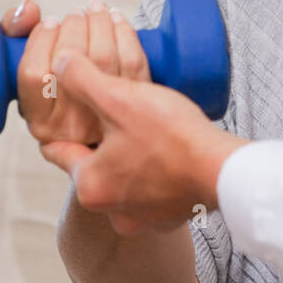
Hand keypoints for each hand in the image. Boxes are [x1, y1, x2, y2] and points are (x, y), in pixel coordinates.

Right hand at [1, 0, 149, 150]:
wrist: (105, 122)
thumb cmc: (53, 85)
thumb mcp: (19, 70)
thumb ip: (12, 31)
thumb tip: (29, 8)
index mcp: (41, 121)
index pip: (35, 75)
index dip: (41, 40)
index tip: (49, 22)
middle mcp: (72, 125)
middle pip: (72, 64)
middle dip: (74, 27)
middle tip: (75, 12)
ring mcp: (106, 116)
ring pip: (104, 58)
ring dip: (100, 23)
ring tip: (95, 8)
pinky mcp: (134, 104)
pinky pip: (132, 60)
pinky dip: (124, 32)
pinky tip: (115, 18)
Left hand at [39, 53, 249, 231]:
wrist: (225, 171)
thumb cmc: (173, 137)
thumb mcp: (121, 99)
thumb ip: (84, 78)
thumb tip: (60, 63)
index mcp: (90, 186)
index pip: (57, 150)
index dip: (63, 124)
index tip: (70, 109)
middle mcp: (110, 211)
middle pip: (93, 166)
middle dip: (101, 140)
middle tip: (115, 115)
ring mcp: (141, 219)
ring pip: (124, 180)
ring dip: (130, 159)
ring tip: (145, 132)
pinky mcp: (167, 218)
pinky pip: (152, 192)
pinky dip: (156, 175)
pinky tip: (168, 154)